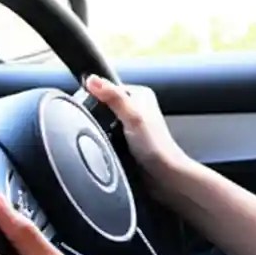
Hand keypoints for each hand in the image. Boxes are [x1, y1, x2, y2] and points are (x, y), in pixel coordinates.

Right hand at [86, 74, 191, 199]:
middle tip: (100, 126)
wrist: (164, 175)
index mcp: (140, 94)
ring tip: (106, 138)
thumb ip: (113, 97)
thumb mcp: (133, 117)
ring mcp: (131, 124)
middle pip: (104, 105)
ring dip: (101, 129)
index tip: (92, 108)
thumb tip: (93, 79)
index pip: (108, 88)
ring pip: (104, 121)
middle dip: (99, 115)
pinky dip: (105, 139)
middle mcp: (136, 107)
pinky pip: (107, 135)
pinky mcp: (127, 139)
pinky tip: (107, 145)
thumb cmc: (156, 147)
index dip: (97, 97)